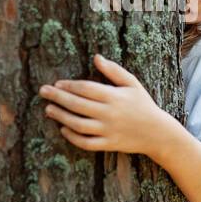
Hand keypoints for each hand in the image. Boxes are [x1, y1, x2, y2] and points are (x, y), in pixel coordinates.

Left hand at [39, 53, 174, 157]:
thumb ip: (113, 70)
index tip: (57, 83)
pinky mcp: (108, 144)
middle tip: (43, 92)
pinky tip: (63, 128)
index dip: (69, 85)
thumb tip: (95, 57)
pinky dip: (72, 137)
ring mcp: (108, 130)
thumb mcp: (132, 83)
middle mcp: (109, 114)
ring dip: (60, 116)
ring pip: (78, 124)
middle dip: (58, 97)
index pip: (86, 88)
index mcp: (114, 96)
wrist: (157, 132)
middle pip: (77, 105)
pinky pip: (86, 142)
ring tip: (49, 109)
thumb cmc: (143, 104)